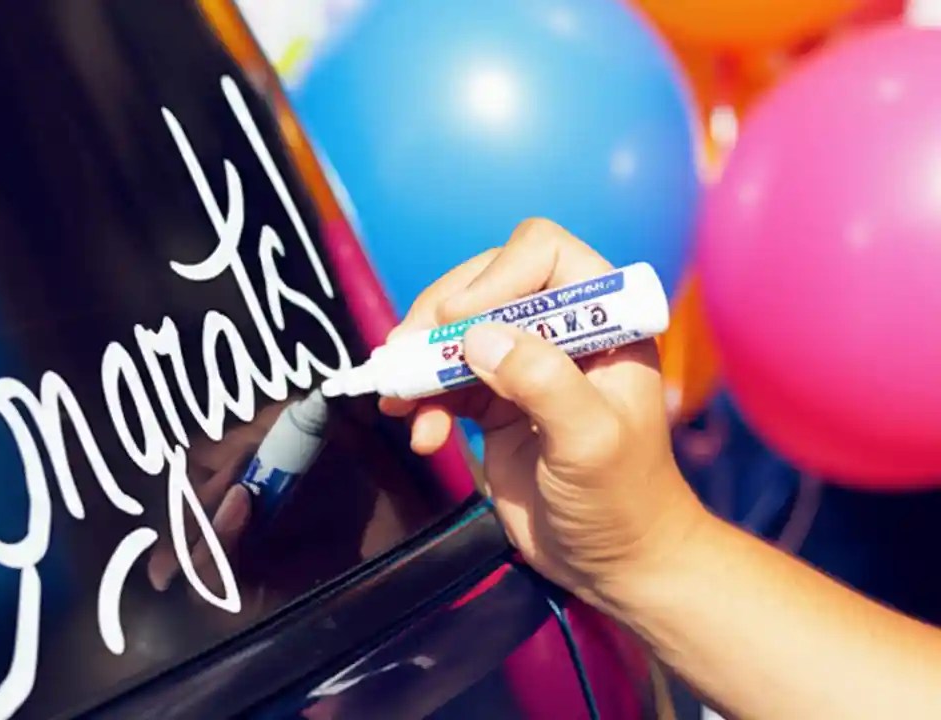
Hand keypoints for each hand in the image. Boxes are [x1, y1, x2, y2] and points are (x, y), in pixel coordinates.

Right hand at [382, 219, 708, 610]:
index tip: (459, 321)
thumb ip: (542, 382)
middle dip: (441, 316)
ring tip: (396, 394)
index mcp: (604, 321)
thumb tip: (478, 339)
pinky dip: (420, 400)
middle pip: (487, 283)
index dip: (496, 275)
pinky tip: (415, 431)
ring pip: (456, 331)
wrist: (613, 566)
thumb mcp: (591, 441)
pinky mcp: (493, 403)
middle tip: (407, 351)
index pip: (545, 254)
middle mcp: (562, 331)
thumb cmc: (623, 502)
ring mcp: (524, 365)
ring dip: (419, 360)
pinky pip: (443, 381)